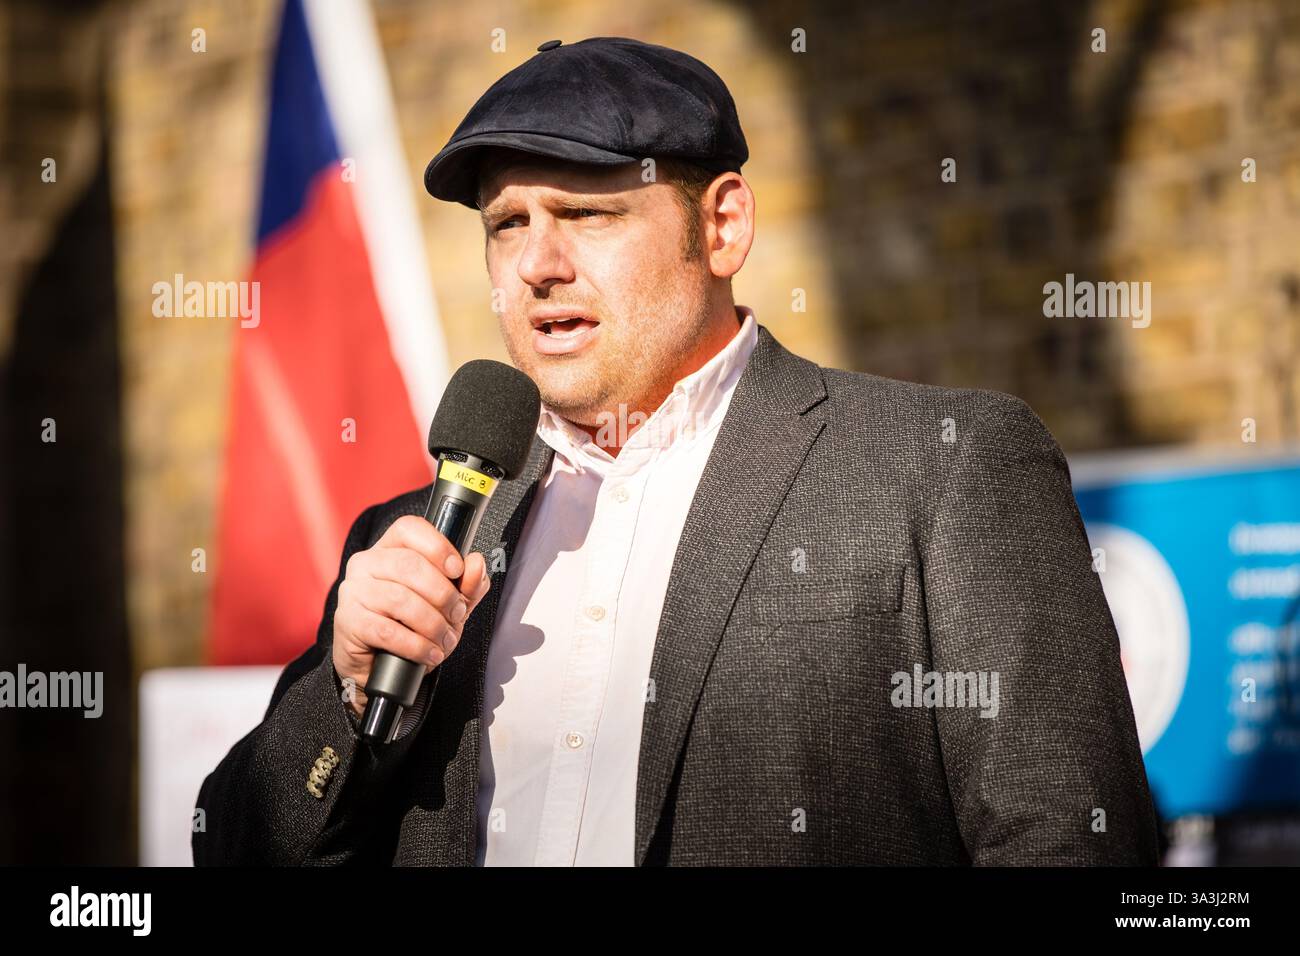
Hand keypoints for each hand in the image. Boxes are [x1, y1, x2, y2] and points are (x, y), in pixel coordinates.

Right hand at [332, 515, 490, 717]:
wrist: (379, 664)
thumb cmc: (413, 624)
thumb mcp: (448, 602)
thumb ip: (468, 583)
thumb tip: (476, 563)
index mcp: (389, 548)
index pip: (409, 528)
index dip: (437, 546)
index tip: (457, 570)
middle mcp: (366, 563)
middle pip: (409, 564)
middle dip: (443, 594)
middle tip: (457, 615)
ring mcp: (354, 591)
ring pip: (400, 599)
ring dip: (432, 624)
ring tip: (444, 640)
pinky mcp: (348, 622)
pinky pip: (388, 631)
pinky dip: (417, 645)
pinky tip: (430, 653)